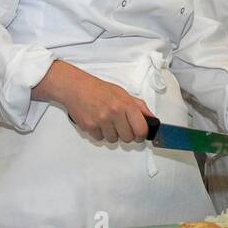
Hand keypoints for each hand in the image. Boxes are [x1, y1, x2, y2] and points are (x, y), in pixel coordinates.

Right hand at [35, 61, 153, 142]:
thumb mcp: (122, 93)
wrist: (76, 88)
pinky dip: (99, 133)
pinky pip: (100, 138)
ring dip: (112, 133)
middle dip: (125, 134)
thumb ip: (139, 106)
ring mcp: (102, 121)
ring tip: (107, 121)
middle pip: (128, 138)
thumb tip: (151, 118)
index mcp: (125, 104)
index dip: (142, 135)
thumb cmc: (99, 89)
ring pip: (113, 140)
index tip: (139, 135)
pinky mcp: (90, 126)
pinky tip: (97, 122)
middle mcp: (114, 113)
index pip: (141, 129)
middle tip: (120, 125)